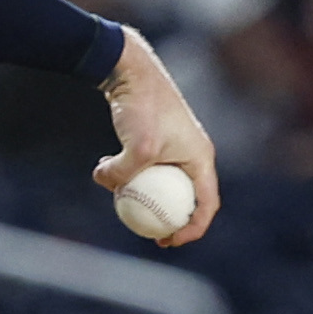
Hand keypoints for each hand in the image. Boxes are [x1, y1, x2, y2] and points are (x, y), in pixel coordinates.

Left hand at [92, 30, 220, 248]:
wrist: (132, 72)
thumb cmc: (141, 108)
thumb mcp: (135, 148)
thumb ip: (123, 175)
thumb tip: (107, 184)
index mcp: (201, 158)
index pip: (206, 204)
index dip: (191, 229)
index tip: (168, 241)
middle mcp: (193, 152)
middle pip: (185, 196)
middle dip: (168, 219)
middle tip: (150, 235)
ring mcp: (174, 144)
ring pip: (161, 181)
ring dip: (142, 194)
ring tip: (122, 204)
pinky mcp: (155, 137)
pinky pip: (146, 165)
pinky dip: (130, 173)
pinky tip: (106, 174)